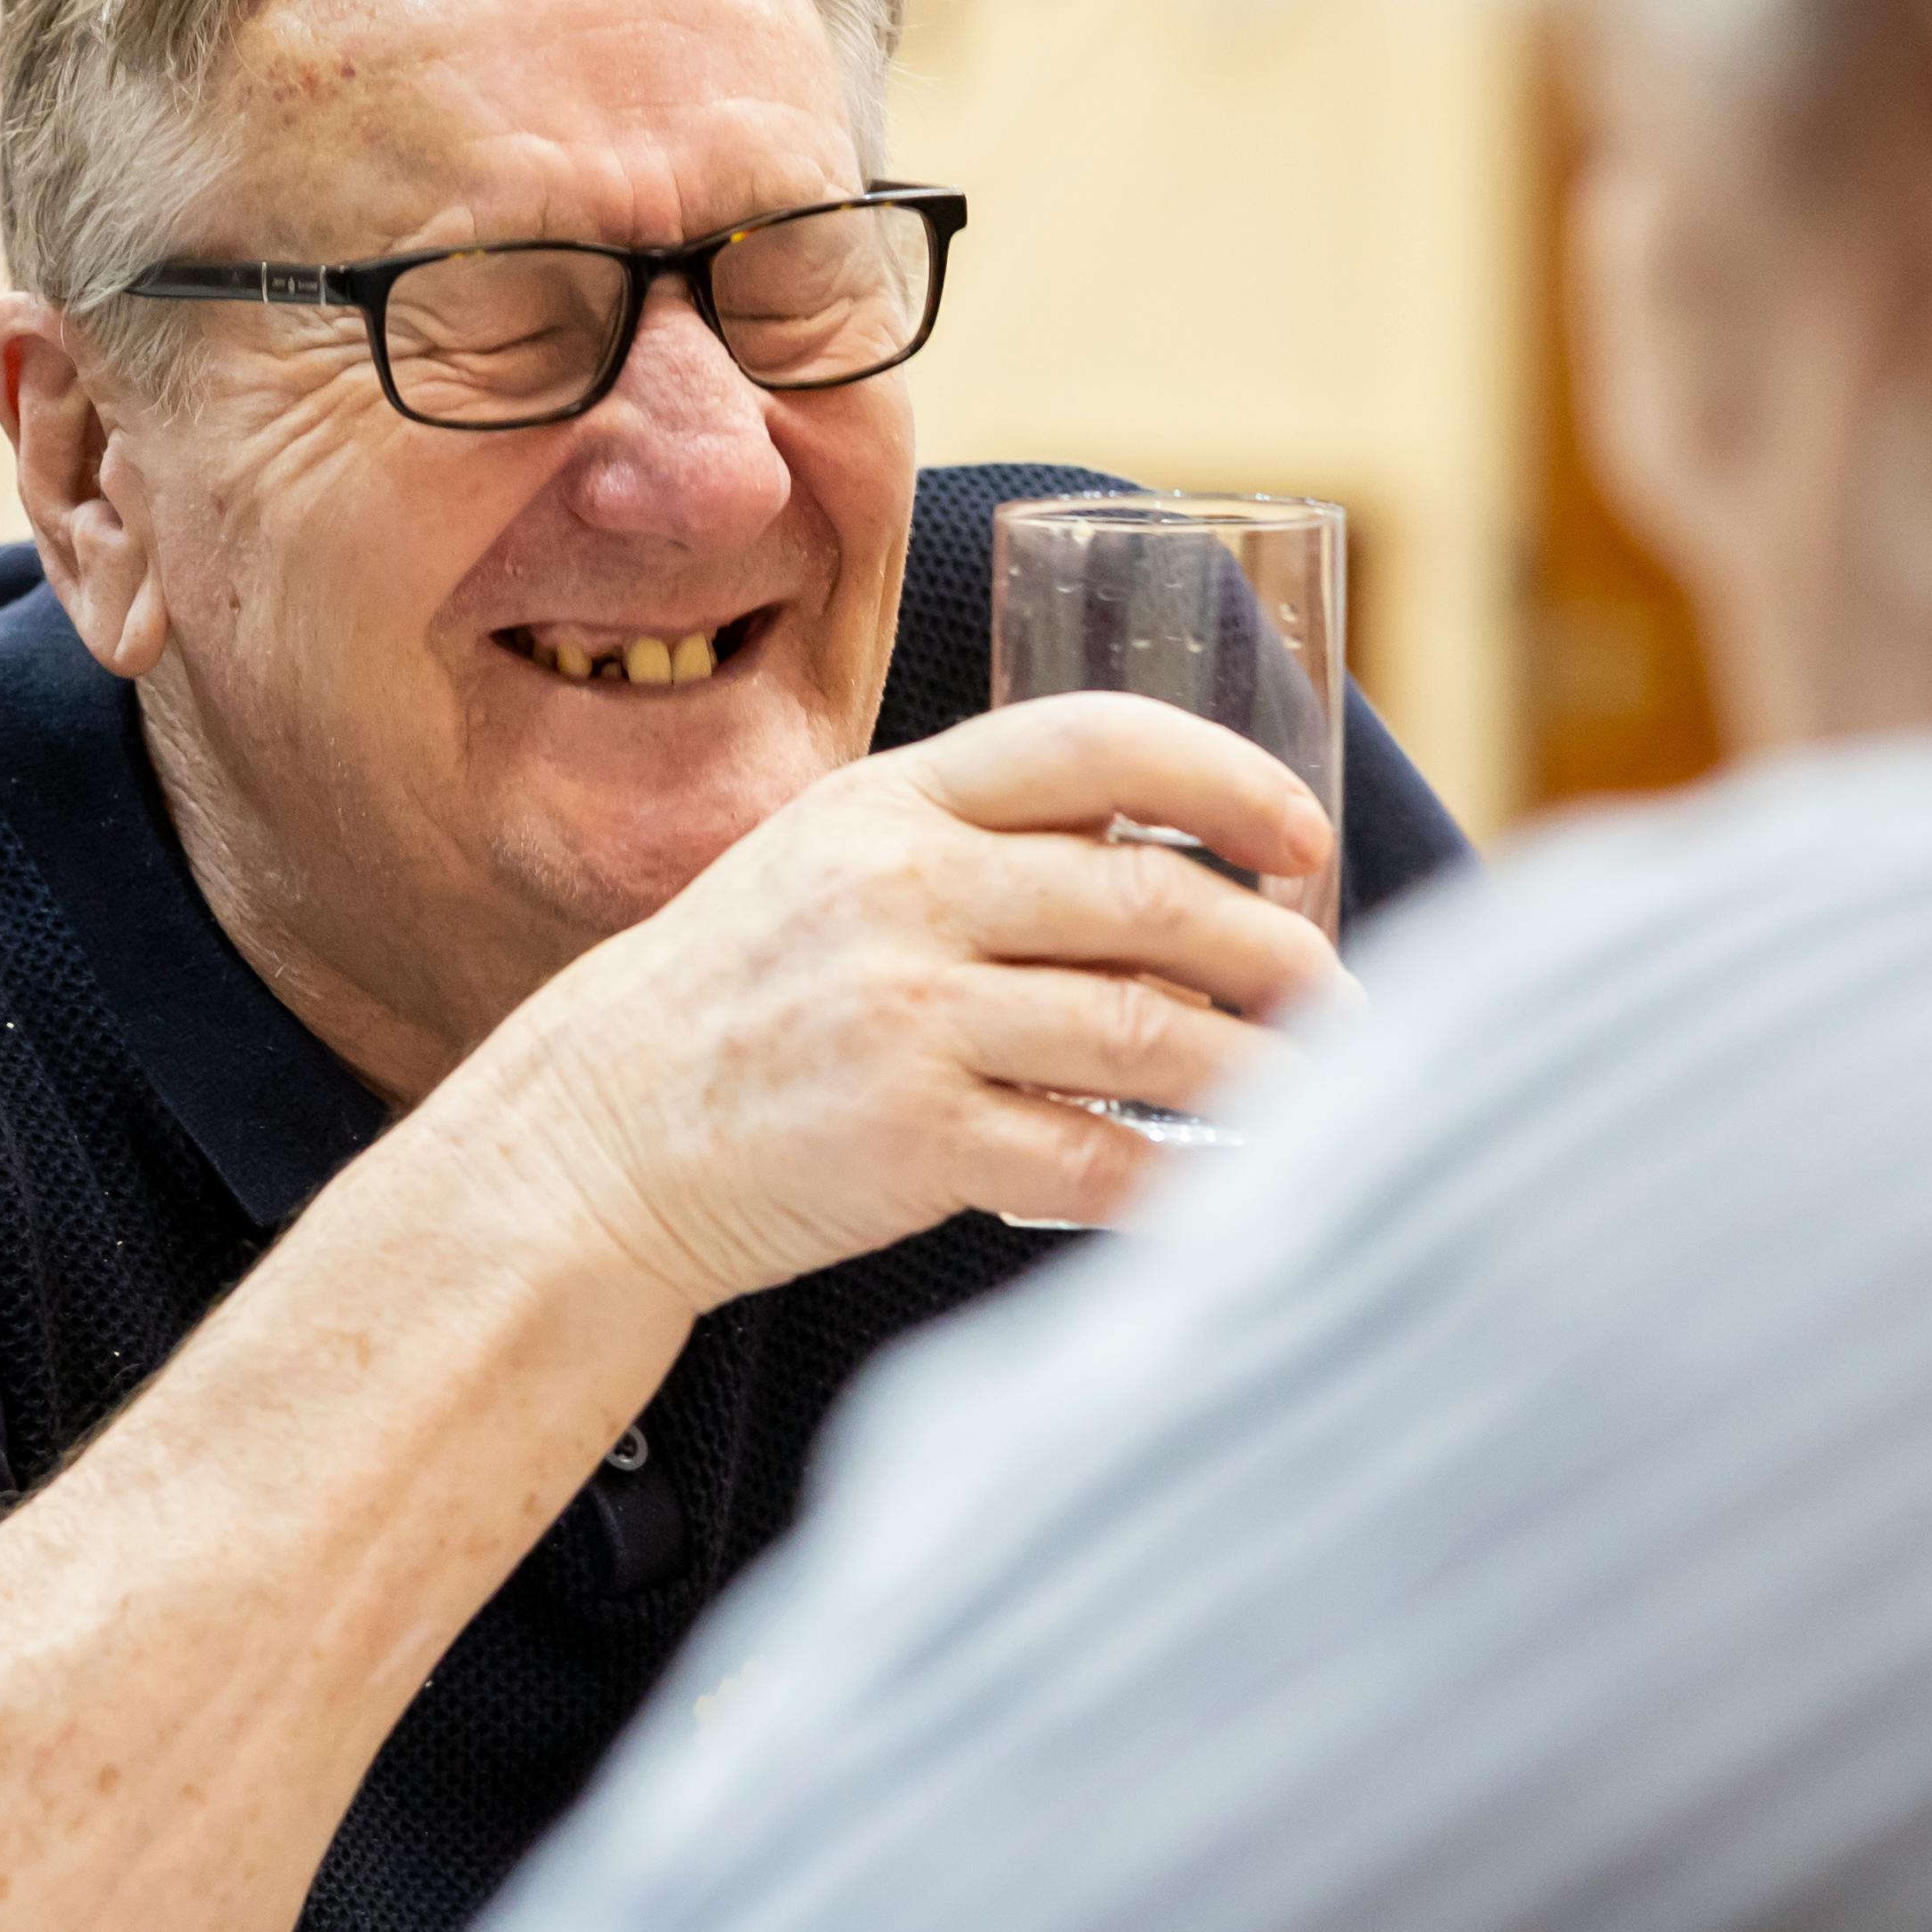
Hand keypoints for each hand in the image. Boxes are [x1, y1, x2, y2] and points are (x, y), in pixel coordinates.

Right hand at [447, 690, 1349, 1306]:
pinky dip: (1182, 1179)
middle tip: (1338, 994)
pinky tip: (1225, 1187)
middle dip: (1278, 951)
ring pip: (1149, 1033)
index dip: (1226, 780)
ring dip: (1263, 1068)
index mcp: (892, 801)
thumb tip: (1175, 875)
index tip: (1300, 838)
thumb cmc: (738, 1004)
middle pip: (1153, 901)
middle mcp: (902, 891)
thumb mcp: (831, 867)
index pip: (1096, 743)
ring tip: (1323, 1088)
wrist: (592, 1140)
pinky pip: (1096, 1157)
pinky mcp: (910, 1139)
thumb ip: (975, 847)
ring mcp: (905, 1015)